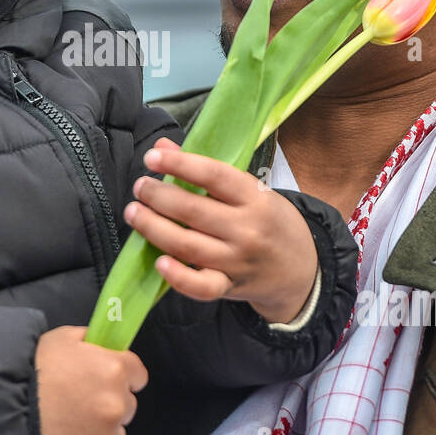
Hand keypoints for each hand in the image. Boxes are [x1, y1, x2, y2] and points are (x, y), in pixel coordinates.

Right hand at [35, 326, 147, 434]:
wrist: (5, 406)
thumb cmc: (34, 368)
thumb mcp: (63, 339)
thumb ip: (90, 340)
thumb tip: (102, 344)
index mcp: (115, 369)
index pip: (138, 375)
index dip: (123, 376)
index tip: (107, 380)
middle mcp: (117, 403)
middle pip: (127, 406)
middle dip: (109, 403)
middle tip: (81, 401)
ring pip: (115, 434)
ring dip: (100, 430)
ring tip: (71, 423)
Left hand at [124, 137, 317, 323]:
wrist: (301, 269)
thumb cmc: (270, 221)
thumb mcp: (251, 191)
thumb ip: (206, 170)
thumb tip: (162, 147)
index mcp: (255, 197)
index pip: (213, 175)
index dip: (180, 164)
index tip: (152, 157)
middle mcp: (247, 229)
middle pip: (193, 211)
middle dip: (158, 196)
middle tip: (140, 187)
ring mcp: (237, 261)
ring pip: (188, 245)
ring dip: (154, 228)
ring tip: (134, 213)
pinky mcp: (228, 287)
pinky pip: (200, 286)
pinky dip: (178, 277)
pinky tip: (158, 262)